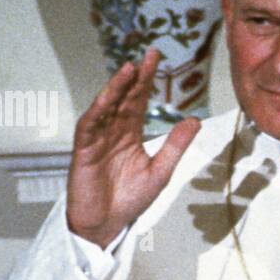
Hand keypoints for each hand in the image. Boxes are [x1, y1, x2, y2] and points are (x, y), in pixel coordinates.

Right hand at [66, 48, 201, 248]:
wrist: (107, 224)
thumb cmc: (130, 199)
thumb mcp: (161, 171)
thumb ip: (175, 145)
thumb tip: (195, 120)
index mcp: (131, 134)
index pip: (140, 101)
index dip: (148, 80)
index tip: (158, 59)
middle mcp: (113, 131)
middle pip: (125, 98)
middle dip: (136, 76)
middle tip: (149, 55)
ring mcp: (97, 139)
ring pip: (107, 107)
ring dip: (117, 88)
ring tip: (130, 69)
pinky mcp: (84, 151)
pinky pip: (90, 126)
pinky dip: (97, 111)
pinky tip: (107, 97)